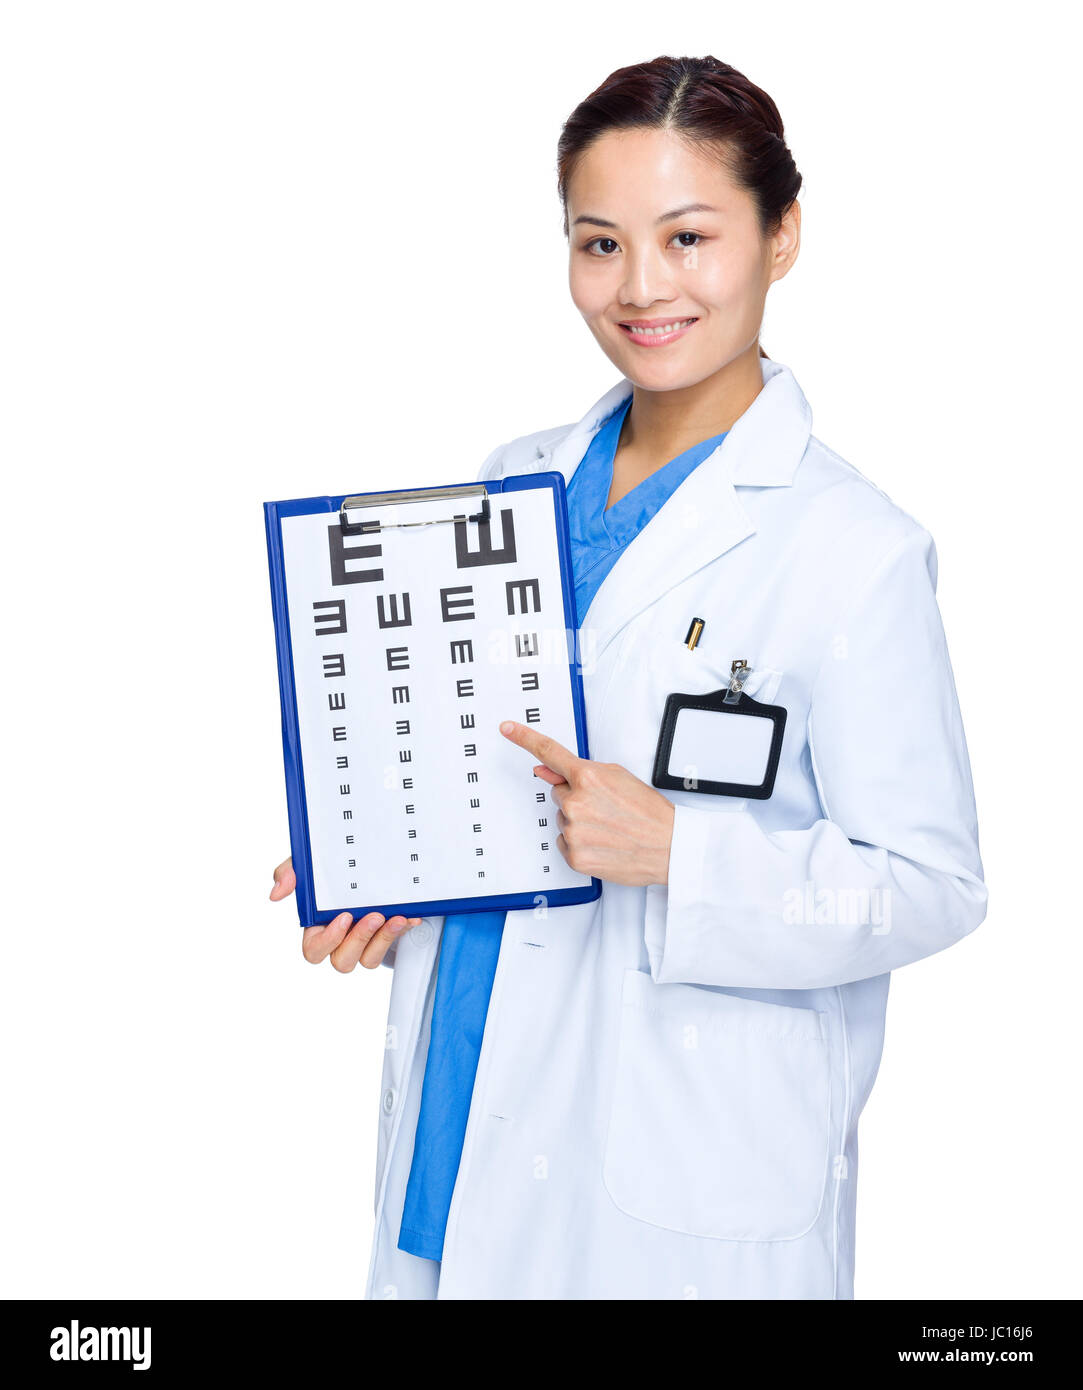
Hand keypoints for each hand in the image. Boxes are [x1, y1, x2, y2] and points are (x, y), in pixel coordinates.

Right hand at [269, 857, 421, 969]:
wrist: (367, 864)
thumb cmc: (329, 873)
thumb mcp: (309, 867)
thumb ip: (289, 874)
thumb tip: (276, 893)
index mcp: (317, 929)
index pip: (314, 951)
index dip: (328, 940)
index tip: (344, 918)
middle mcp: (340, 940)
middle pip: (343, 960)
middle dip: (360, 940)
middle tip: (373, 916)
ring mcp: (364, 942)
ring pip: (369, 959)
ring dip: (383, 939)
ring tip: (396, 918)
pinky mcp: (385, 937)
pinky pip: (393, 945)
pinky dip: (403, 931)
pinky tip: (410, 916)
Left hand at [498, 721, 673, 886]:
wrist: (668, 846)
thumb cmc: (648, 812)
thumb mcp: (618, 777)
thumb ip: (579, 772)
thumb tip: (544, 770)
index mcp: (588, 778)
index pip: (549, 752)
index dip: (524, 738)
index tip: (508, 728)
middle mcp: (576, 803)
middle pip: (558, 794)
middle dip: (576, 798)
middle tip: (605, 808)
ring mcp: (573, 831)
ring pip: (562, 819)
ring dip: (579, 822)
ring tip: (609, 827)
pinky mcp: (574, 856)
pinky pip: (564, 842)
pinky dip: (579, 843)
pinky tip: (602, 842)